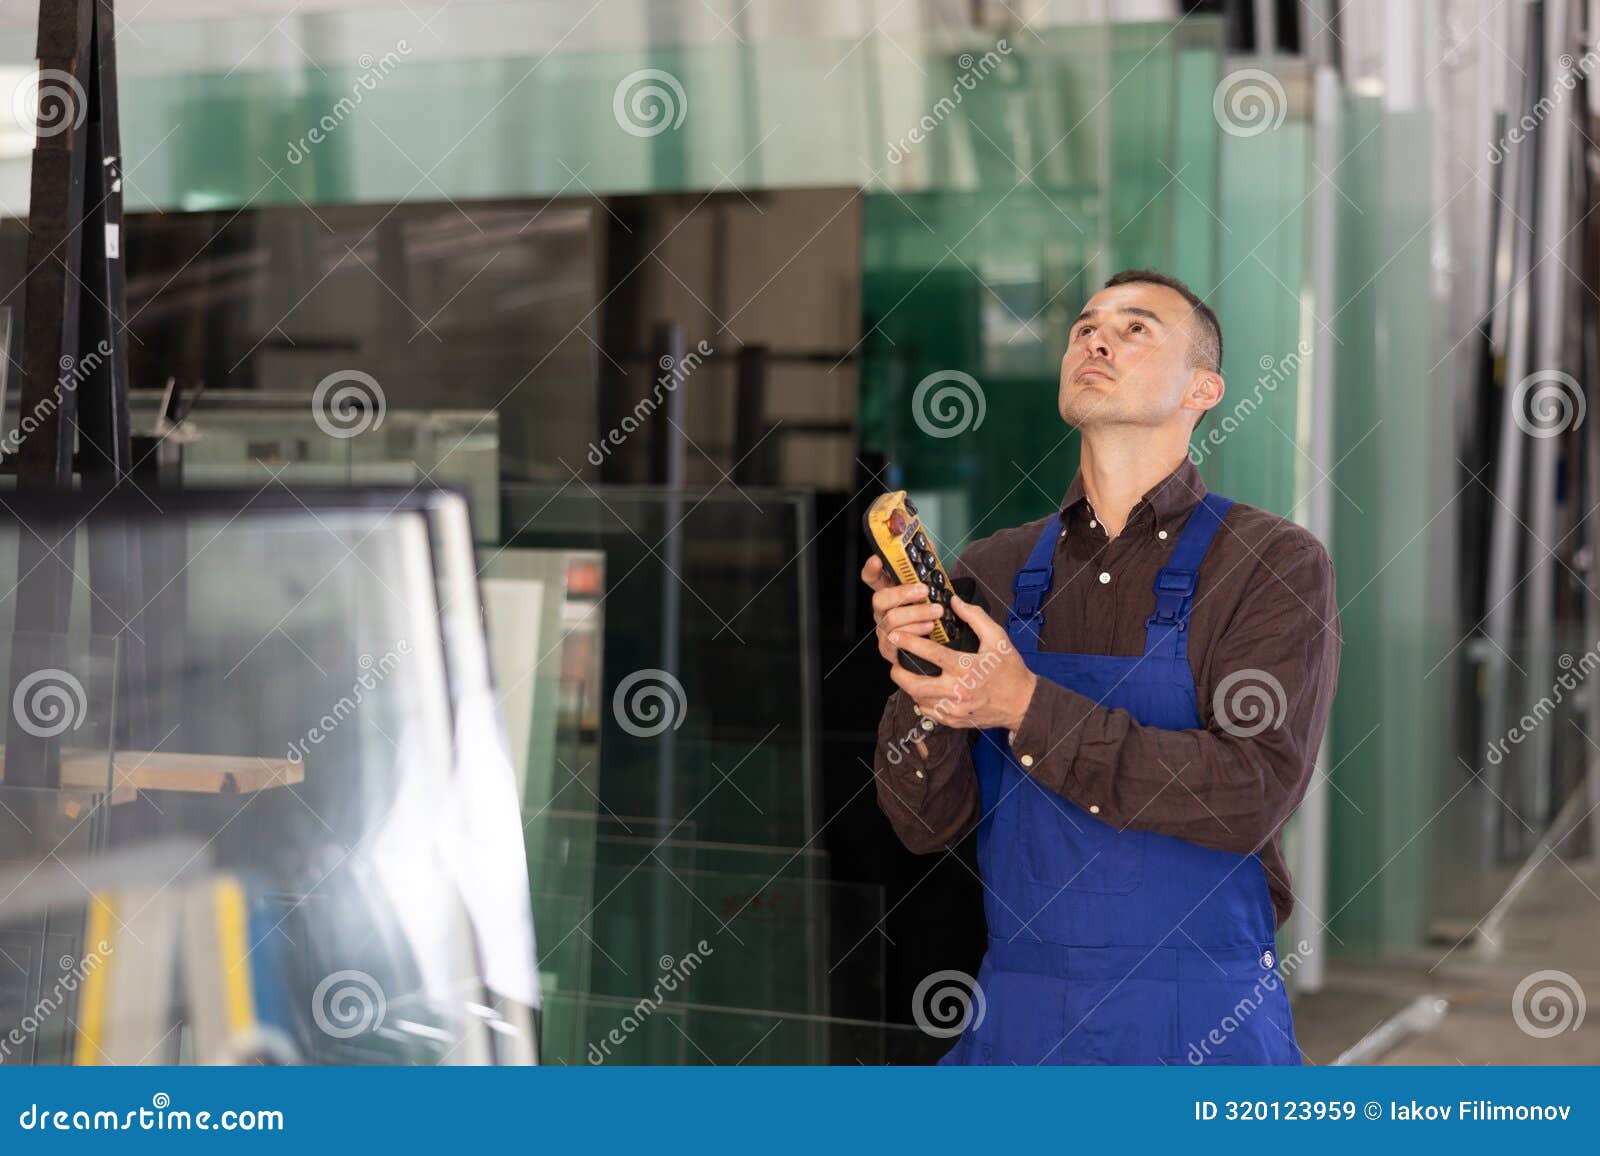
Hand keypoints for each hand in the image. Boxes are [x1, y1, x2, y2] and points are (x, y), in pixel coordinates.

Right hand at [862, 555, 946, 666]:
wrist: (938, 645)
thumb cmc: (932, 615)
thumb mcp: (929, 594)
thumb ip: (925, 575)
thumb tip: (929, 548)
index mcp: (888, 594)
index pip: (872, 578)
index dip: (871, 569)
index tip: (878, 559)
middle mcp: (882, 612)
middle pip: (879, 599)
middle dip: (902, 593)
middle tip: (924, 590)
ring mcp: (884, 630)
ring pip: (892, 619)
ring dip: (917, 613)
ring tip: (937, 611)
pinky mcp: (889, 649)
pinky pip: (897, 639)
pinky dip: (915, 632)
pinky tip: (929, 627)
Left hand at [888, 594, 1037, 731]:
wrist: (1023, 703)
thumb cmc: (1011, 670)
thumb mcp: (997, 638)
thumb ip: (975, 617)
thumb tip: (955, 601)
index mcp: (966, 668)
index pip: (931, 654)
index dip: (909, 643)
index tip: (896, 635)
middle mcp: (957, 691)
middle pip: (915, 685)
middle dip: (899, 672)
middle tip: (895, 661)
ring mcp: (955, 709)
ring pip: (919, 700)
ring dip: (908, 686)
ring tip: (906, 673)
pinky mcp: (955, 721)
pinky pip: (929, 713)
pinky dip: (921, 701)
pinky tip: (922, 691)